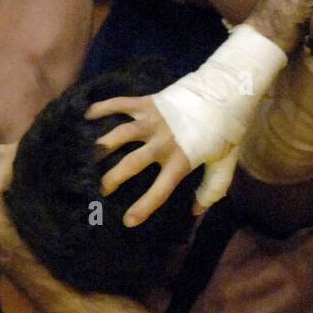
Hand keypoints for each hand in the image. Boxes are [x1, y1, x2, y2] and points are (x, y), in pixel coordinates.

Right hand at [85, 25, 285, 224]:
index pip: (160, 190)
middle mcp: (163, 142)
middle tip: (98, 189)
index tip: (128, 221)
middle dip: (111, 179)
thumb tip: (195, 211)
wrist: (226, 91)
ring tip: (86, 157)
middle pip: (131, 164)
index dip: (144, 207)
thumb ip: (212, 189)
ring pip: (119, 135)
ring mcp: (153, 121)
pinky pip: (119, 104)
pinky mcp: (148, 103)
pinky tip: (87, 116)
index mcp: (182, 160)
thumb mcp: (224, 163)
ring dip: (101, 147)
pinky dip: (102, 109)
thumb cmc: (225, 130)